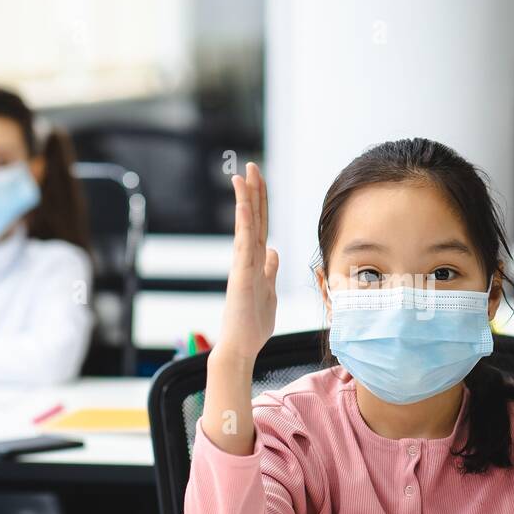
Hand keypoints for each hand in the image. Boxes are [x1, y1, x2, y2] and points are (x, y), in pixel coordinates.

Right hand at [213, 162, 278, 366]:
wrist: (240, 347)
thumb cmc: (252, 324)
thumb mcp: (269, 292)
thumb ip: (270, 271)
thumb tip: (273, 252)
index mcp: (256, 262)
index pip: (260, 225)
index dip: (261, 203)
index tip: (258, 181)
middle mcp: (248, 259)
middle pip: (254, 219)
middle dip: (254, 192)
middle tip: (251, 165)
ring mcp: (243, 266)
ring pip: (247, 226)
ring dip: (246, 200)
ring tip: (243, 174)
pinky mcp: (242, 275)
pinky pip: (244, 244)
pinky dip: (244, 223)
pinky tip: (244, 204)